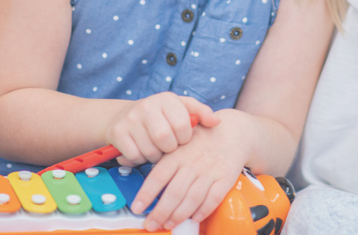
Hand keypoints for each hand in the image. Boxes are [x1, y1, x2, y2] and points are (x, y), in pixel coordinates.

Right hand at [106, 92, 218, 166]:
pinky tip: (141, 149)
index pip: (183, 125)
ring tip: (154, 147)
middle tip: (167, 146)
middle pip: (166, 140)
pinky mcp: (117, 132)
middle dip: (169, 149)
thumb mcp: (181, 109)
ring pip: (150, 151)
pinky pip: (135, 156)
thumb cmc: (160, 116)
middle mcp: (147, 105)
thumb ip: (201, 113)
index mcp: (167, 98)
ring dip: (155, 156)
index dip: (185, 138)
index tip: (180, 137)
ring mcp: (130, 118)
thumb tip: (218, 122)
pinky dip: (140, 158)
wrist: (123, 116)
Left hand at [131, 120, 245, 231]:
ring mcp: (209, 172)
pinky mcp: (225, 179)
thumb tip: (124, 161)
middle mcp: (192, 163)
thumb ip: (157, 154)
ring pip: (192, 198)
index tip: (137, 208)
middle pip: (174, 192)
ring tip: (168, 224)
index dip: (146, 194)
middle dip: (160, 212)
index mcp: (177, 153)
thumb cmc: (200, 139)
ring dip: (179, 215)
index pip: (158, 176)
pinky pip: (213, 198)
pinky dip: (203, 210)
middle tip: (151, 224)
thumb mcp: (177, 140)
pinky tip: (194, 218)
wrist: (232, 132)